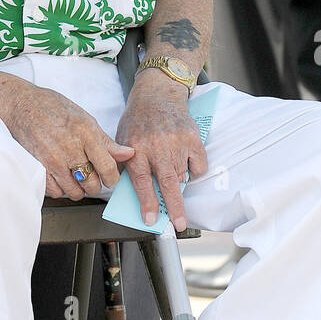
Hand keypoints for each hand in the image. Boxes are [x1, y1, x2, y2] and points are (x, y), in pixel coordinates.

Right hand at [0, 80, 133, 200]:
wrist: (21, 105)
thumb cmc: (53, 107)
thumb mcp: (84, 118)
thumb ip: (106, 141)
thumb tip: (128, 154)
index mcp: (86, 133)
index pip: (108, 168)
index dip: (112, 178)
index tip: (109, 177)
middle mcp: (71, 148)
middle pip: (92, 184)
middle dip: (94, 184)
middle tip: (90, 175)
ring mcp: (53, 160)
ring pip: (74, 191)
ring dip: (77, 188)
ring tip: (74, 176)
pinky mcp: (38, 167)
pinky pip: (56, 192)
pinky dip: (60, 188)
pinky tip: (60, 177)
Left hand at [116, 73, 206, 230]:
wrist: (157, 94)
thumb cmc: (138, 120)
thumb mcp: (122, 139)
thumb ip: (124, 164)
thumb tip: (130, 194)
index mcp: (136, 149)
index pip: (142, 182)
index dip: (147, 203)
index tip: (151, 219)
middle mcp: (157, 146)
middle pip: (167, 183)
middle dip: (173, 207)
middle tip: (178, 225)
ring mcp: (177, 142)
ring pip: (182, 176)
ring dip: (178, 181)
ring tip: (169, 167)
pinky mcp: (193, 138)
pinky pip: (198, 166)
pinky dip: (193, 170)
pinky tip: (184, 160)